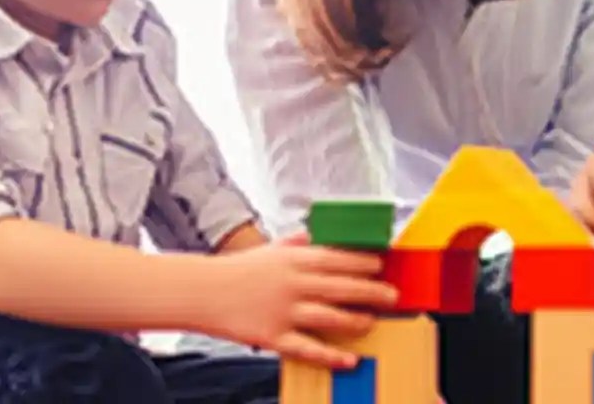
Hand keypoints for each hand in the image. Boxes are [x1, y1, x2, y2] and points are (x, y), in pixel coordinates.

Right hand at [203, 232, 397, 368]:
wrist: (200, 291)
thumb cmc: (239, 270)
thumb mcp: (272, 248)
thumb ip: (299, 241)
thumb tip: (321, 234)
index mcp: (294, 259)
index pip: (338, 258)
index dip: (364, 262)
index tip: (382, 265)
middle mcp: (293, 283)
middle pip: (342, 287)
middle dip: (372, 291)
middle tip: (392, 296)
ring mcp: (283, 311)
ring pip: (330, 317)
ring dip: (356, 320)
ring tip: (371, 321)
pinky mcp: (273, 336)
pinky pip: (307, 348)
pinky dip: (331, 356)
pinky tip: (350, 360)